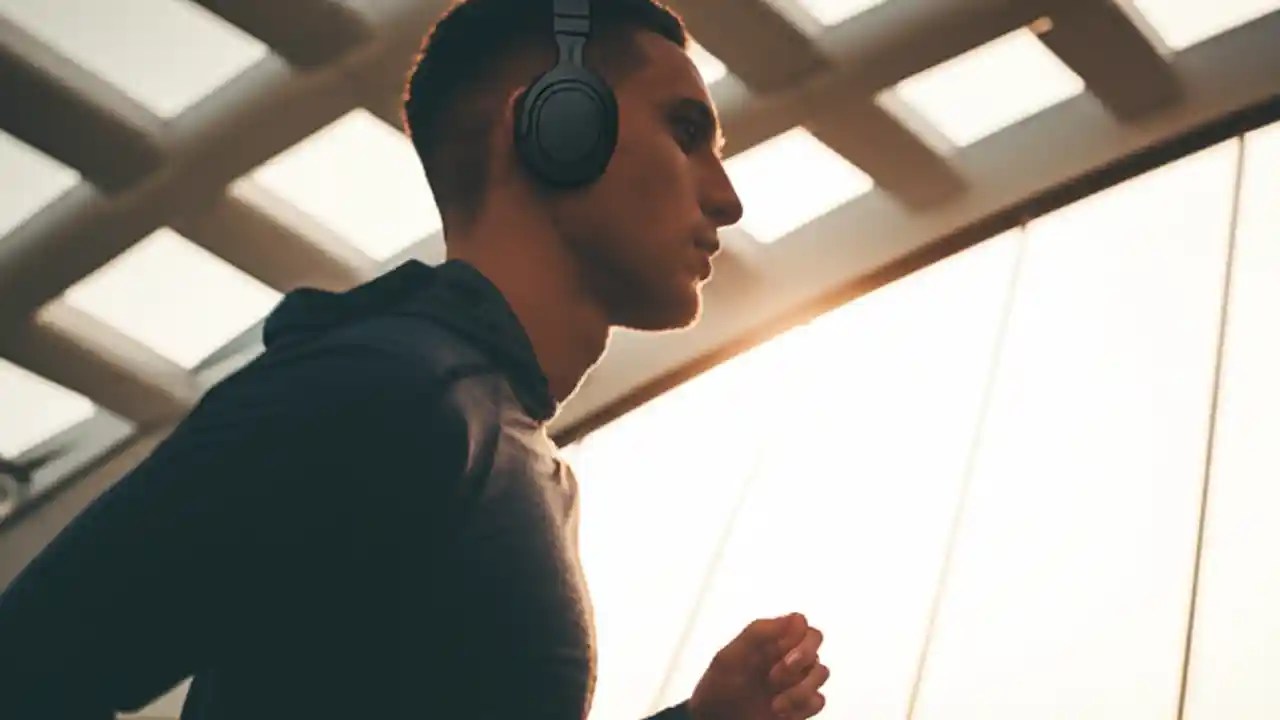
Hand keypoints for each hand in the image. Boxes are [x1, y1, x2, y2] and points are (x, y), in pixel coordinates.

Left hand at [688, 612, 829, 719]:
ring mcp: (795, 681)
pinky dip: (802, 706)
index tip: (781, 650)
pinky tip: (780, 713)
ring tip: (775, 704)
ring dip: (800, 689)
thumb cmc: (717, 688)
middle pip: (815, 640)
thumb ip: (758, 633)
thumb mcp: (730, 657)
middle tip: (775, 676)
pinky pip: (818, 700)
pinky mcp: (800, 706)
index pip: (798, 622)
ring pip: (821, 671)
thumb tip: (791, 618)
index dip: (796, 633)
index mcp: (769, 640)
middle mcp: (786, 656)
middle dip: (802, 657)